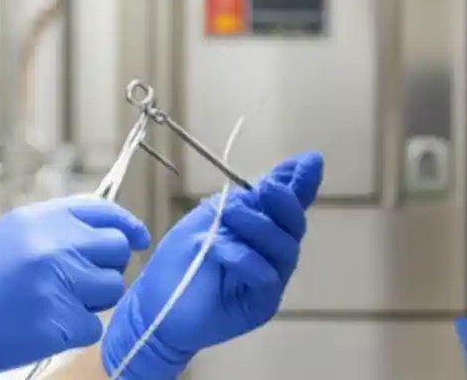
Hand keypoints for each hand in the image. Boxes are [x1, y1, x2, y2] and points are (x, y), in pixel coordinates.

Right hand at [0, 196, 150, 378]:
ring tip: (51, 303)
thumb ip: (51, 229)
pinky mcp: (56, 326)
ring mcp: (57, 286)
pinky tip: (42, 326)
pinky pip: (91, 327)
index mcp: (38, 219)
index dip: (127, 225)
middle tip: (80, 279)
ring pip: (111, 290)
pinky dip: (74, 331)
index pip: (103, 212)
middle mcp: (52, 246)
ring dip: (91, 300)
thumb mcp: (4, 235)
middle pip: (116, 250)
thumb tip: (95, 233)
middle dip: (106, 266)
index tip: (137, 237)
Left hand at [101, 152, 324, 379]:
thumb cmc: (180, 259)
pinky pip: (265, 276)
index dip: (300, 183)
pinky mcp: (261, 305)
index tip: (311, 160)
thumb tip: (275, 178)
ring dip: (258, 226)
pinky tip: (218, 249)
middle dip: (284, 202)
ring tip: (229, 213)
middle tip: (267, 187)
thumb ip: (241, 202)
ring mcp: (270, 281)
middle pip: (294, 225)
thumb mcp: (208, 219)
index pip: (287, 205)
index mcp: (260, 230)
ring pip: (284, 248)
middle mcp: (272, 254)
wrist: (156, 301)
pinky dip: (243, 258)